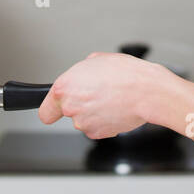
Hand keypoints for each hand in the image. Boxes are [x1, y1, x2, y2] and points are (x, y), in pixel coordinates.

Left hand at [38, 52, 166, 139]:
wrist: (148, 92)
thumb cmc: (126, 74)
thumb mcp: (97, 59)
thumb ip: (80, 72)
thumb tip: (81, 77)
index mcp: (64, 88)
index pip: (45, 110)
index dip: (51, 109)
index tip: (54, 110)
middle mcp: (70, 107)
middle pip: (68, 112)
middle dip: (80, 104)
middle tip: (97, 93)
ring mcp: (84, 123)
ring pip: (84, 120)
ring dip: (94, 112)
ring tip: (111, 98)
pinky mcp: (98, 134)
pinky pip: (97, 127)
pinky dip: (105, 120)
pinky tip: (115, 108)